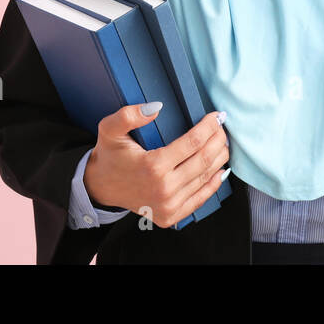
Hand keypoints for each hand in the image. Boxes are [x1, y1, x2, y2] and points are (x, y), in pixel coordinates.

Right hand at [83, 104, 230, 227]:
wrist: (101, 187)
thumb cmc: (110, 155)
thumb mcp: (110, 129)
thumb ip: (128, 115)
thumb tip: (156, 107)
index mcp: (153, 166)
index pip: (193, 143)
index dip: (209, 127)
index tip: (216, 116)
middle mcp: (164, 189)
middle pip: (204, 160)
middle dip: (218, 140)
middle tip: (222, 127)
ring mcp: (169, 206)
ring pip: (206, 178)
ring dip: (219, 158)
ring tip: (222, 143)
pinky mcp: (171, 216)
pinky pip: (201, 198)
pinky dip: (214, 182)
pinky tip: (220, 168)